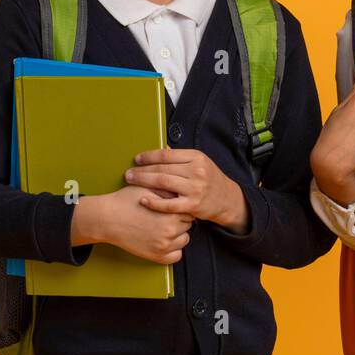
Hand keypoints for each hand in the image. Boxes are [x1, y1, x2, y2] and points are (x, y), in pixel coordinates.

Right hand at [71, 185, 193, 264]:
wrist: (106, 219)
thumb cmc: (126, 201)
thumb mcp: (149, 189)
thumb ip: (169, 192)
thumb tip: (183, 192)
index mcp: (171, 213)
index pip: (189, 210)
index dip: (180, 207)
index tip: (172, 207)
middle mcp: (170, 231)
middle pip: (188, 225)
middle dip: (180, 220)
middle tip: (165, 217)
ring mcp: (163, 246)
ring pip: (184, 240)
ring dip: (178, 235)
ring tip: (163, 228)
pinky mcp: (156, 257)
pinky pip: (176, 256)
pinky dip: (173, 250)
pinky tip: (163, 241)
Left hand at [124, 148, 249, 231]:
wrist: (227, 199)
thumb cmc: (210, 179)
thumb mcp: (200, 163)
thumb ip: (181, 157)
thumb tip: (161, 149)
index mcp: (197, 157)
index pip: (167, 155)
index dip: (149, 156)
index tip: (137, 159)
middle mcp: (197, 171)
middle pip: (162, 169)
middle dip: (141, 170)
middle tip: (128, 173)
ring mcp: (195, 188)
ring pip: (162, 183)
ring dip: (143, 181)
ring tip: (131, 181)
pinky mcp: (192, 205)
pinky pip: (168, 204)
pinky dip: (154, 202)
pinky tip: (143, 199)